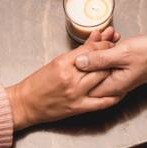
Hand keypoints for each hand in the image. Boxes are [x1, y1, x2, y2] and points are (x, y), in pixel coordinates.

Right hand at [6, 27, 122, 128]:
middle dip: (111, 56)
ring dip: (112, 73)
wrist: (26, 103)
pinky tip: (120, 91)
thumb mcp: (55, 62)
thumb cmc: (38, 82)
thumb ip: (76, 53)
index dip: (103, 44)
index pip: (90, 50)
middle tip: (118, 52)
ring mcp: (76, 94)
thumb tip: (94, 40)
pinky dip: (113, 96)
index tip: (109, 42)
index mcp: (63, 63)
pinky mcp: (78, 107)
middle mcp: (71, 78)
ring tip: (119, 68)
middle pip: (99, 64)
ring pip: (102, 80)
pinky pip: (102, 102)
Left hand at [75, 31, 146, 98]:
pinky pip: (109, 58)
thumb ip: (99, 59)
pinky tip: (111, 36)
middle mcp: (115, 84)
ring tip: (105, 33)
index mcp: (113, 86)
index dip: (80, 68)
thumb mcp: (122, 54)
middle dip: (90, 53)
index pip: (86, 85)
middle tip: (95, 37)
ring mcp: (118, 76)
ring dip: (100, 47)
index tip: (80, 51)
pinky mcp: (122, 67)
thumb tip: (78, 63)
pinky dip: (108, 47)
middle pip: (92, 72)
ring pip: (100, 63)